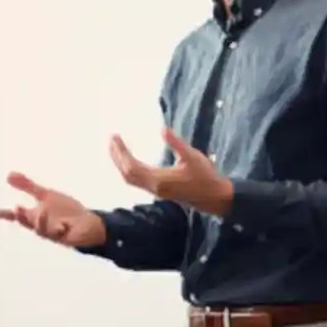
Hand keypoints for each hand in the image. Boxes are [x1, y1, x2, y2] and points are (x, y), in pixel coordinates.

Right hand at [0, 172, 105, 246]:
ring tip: (41, 211)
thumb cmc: (64, 211)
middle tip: (17, 209)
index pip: (18, 216)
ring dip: (41, 222)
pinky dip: (62, 228)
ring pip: (44, 230)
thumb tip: (8, 175)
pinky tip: (63, 224)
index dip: (7, 214)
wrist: (86, 223)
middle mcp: (42, 225)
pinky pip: (63, 234)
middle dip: (24, 217)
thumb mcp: (46, 195)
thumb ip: (28, 186)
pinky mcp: (67, 238)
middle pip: (30, 223)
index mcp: (36, 215)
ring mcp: (54, 233)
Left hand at [109, 127, 233, 214]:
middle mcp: (154, 187)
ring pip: (130, 179)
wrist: (214, 197)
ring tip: (116, 147)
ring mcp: (155, 190)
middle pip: (127, 174)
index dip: (121, 152)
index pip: (132, 166)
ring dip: (120, 163)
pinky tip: (129, 159)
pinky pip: (136, 181)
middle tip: (112, 139)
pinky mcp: (158, 191)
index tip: (115, 137)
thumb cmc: (205, 176)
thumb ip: (176, 143)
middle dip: (116, 156)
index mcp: (159, 180)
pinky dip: (128, 169)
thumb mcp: (192, 156)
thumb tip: (163, 129)